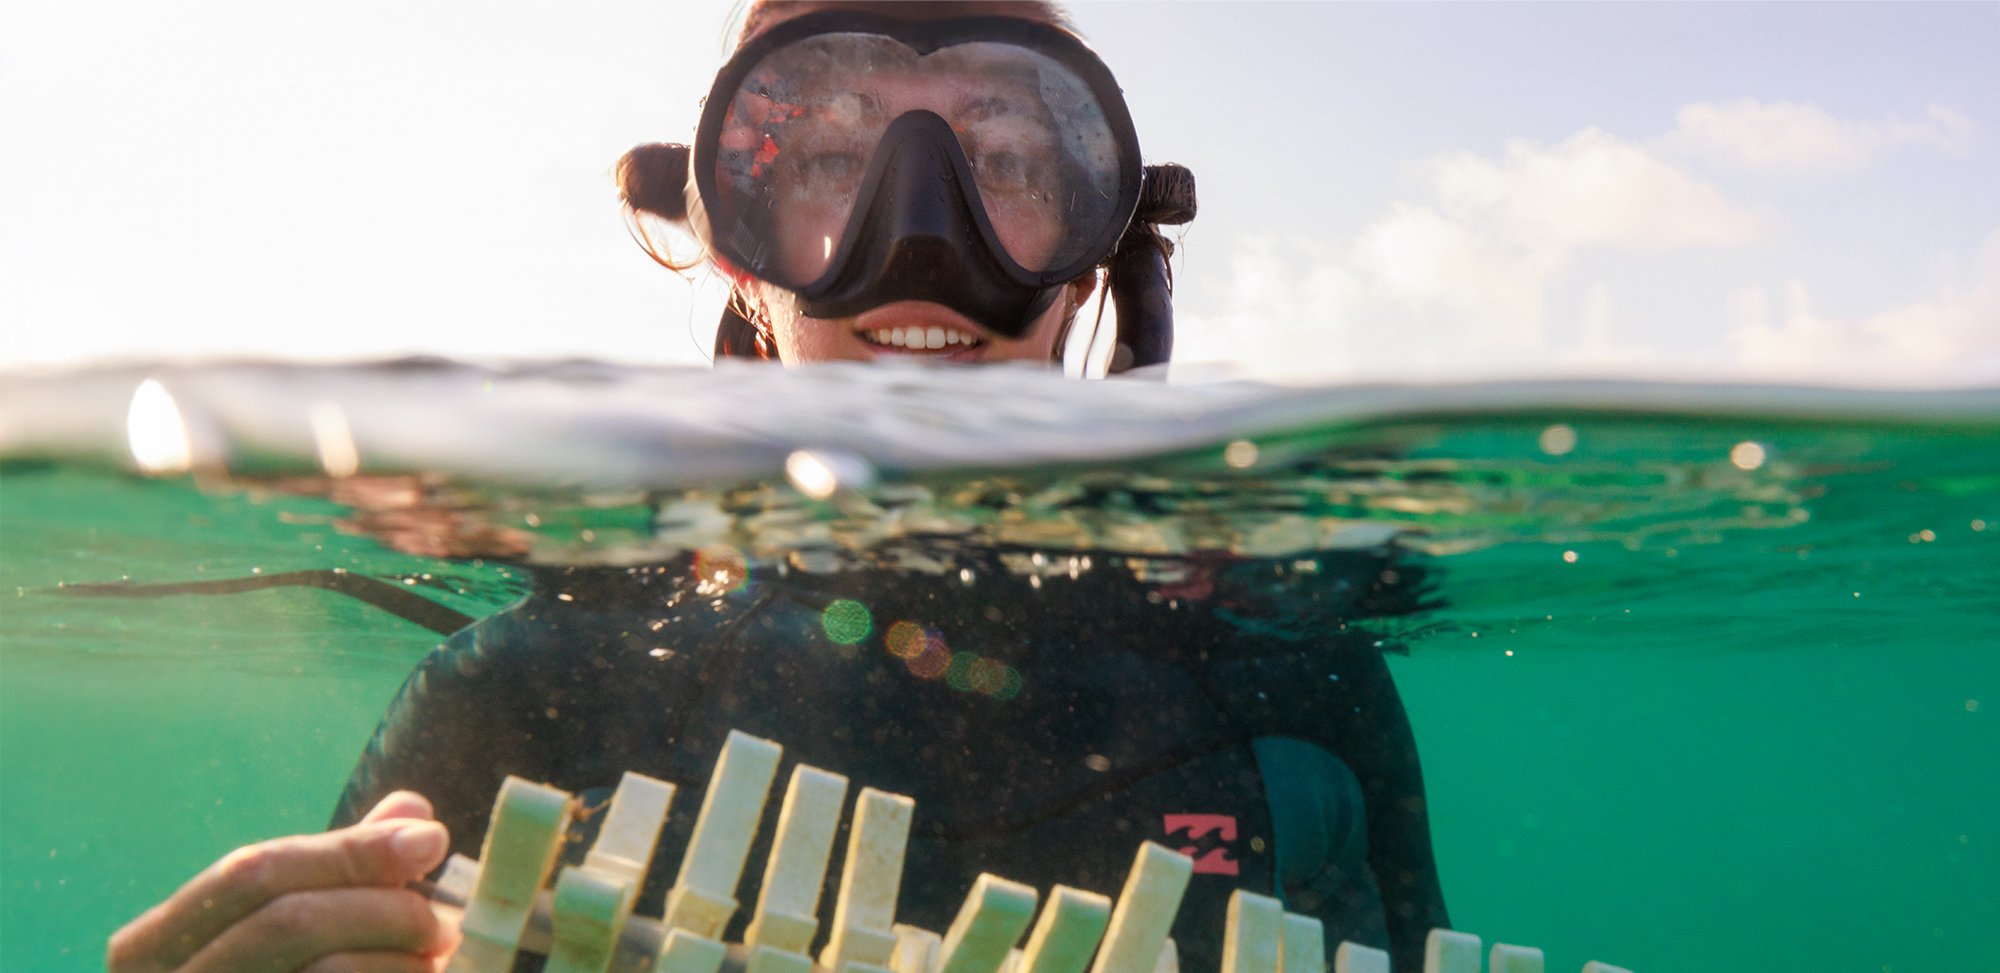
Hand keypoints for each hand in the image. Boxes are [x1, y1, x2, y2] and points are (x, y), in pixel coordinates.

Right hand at [107, 791, 459, 972]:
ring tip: (435, 962)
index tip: (431, 839)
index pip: (253, 871)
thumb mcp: (276, 934)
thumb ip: (334, 875)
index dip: (348, 849)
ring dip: (396, 961)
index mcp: (153, 947)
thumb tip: (411, 812)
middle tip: (440, 922)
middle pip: (287, 920)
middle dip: (380, 908)